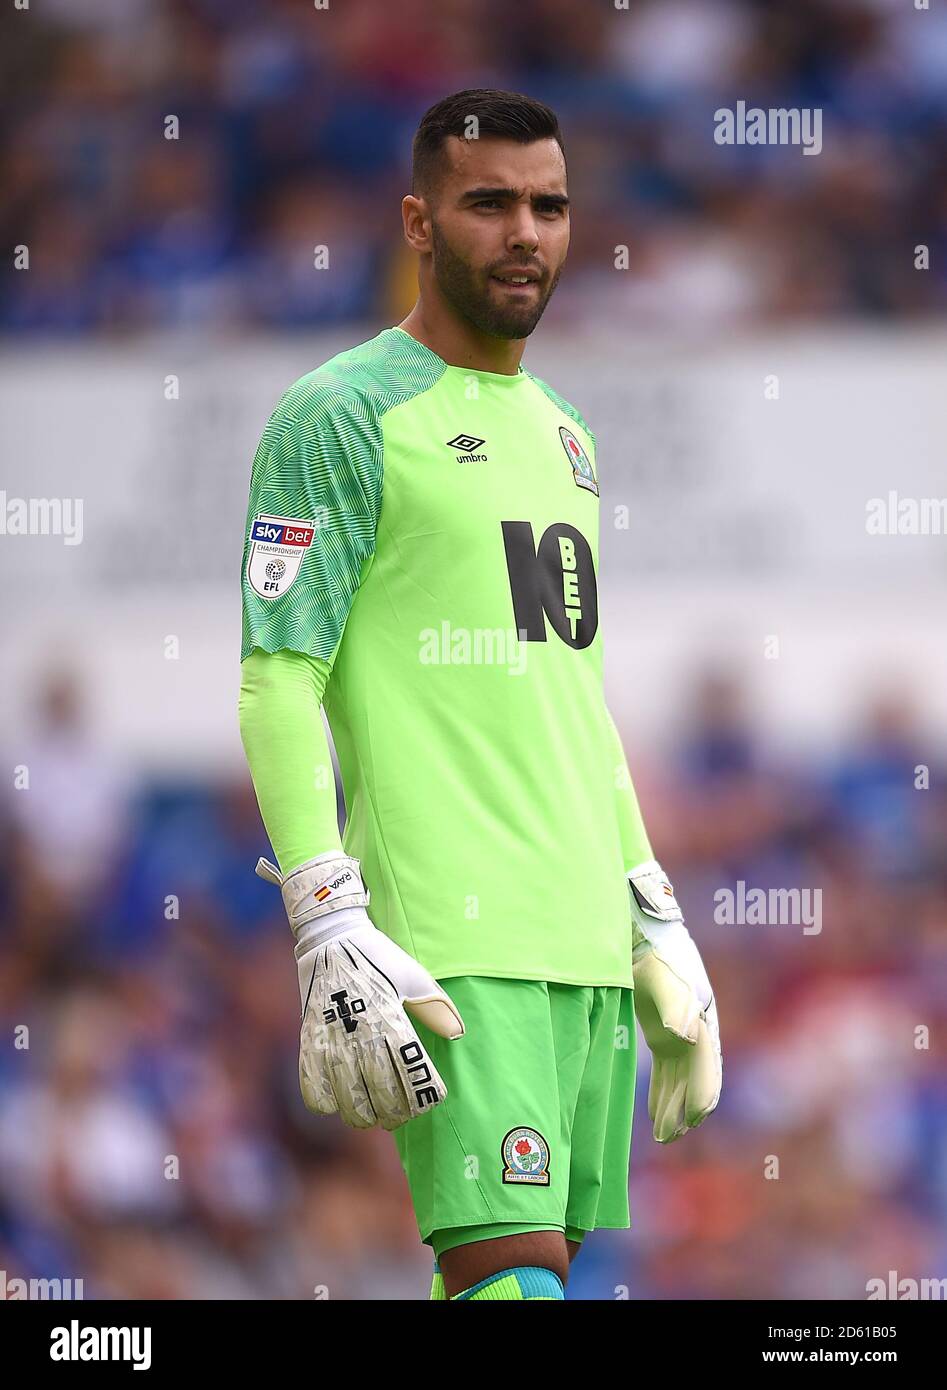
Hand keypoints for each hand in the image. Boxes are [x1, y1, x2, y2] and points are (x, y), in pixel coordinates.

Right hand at [257, 853, 464, 1129]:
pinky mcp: (309, 1042)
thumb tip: (457, 1033)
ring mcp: (332, 1042)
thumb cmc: (378, 957)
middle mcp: (362, 1037)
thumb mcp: (413, 976)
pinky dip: (328, 1104)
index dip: (425, 1098)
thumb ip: (434, 1007)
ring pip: (350, 1105)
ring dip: (364, 1116)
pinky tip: (339, 1098)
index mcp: (391, 1020)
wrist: (330, 938)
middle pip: (383, 1100)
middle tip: (400, 1113)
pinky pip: (314, 1092)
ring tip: (372, 1112)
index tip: (431, 1098)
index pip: (414, 1077)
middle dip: (396, 1115)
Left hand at [627, 860, 721, 1142]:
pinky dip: (664, 1092)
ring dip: (674, 1105)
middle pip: (697, 1075)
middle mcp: (697, 1026)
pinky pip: (668, 1071)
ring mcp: (681, 1032)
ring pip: (682, 1078)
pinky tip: (656, 1114)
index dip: (702, 1089)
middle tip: (670, 1135)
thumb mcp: (659, 976)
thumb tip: (685, 1034)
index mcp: (702, 1014)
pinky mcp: (664, 1032)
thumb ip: (672, 1003)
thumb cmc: (651, 952)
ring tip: (663, 1135)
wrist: (640, 928)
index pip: (707, 1061)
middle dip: (687, 1106)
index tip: (695, 1118)